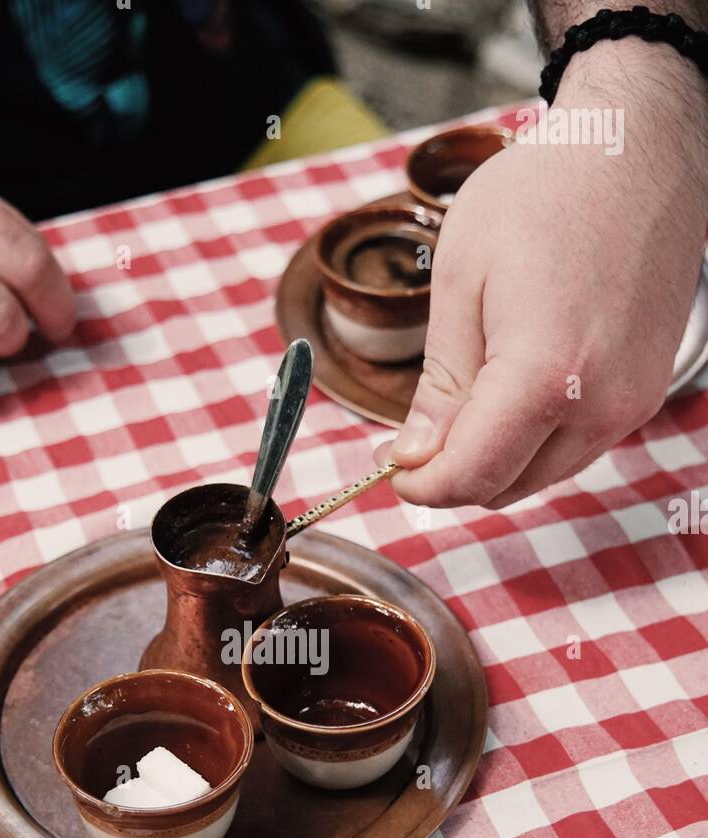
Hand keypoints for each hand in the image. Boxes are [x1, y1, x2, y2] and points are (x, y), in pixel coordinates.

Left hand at [380, 40, 707, 509]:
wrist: (638, 148)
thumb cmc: (545, 192)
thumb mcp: (462, 280)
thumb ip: (441, 384)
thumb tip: (416, 456)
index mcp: (545, 377)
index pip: (471, 476)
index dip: (421, 485)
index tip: (393, 467)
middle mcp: (600, 406)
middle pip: (506, 488)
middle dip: (452, 475)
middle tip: (416, 437)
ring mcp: (631, 404)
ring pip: (540, 477)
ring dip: (494, 461)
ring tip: (463, 402)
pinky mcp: (645, 394)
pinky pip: (574, 448)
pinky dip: (533, 441)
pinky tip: (509, 391)